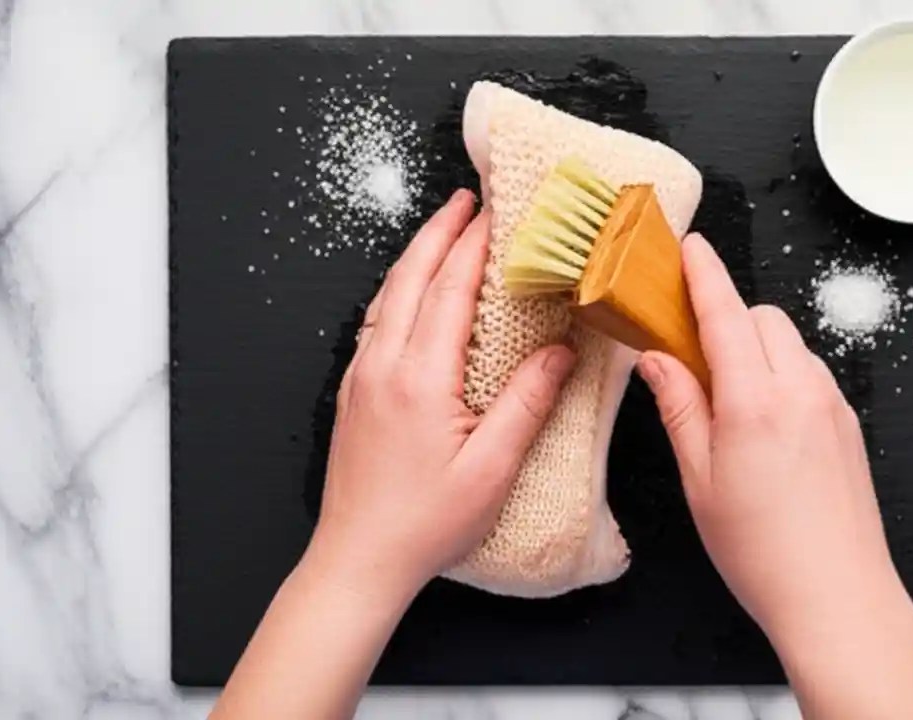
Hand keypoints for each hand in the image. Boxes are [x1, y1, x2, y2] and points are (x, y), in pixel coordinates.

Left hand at [307, 189, 575, 597]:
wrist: (358, 560)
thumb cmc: (426, 523)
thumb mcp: (491, 468)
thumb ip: (526, 403)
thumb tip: (560, 351)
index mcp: (420, 378)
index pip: (450, 291)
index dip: (474, 246)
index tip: (496, 212)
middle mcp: (382, 367)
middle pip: (410, 278)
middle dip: (439, 232)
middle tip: (466, 200)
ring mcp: (360, 379)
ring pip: (386, 297)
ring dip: (416, 257)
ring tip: (442, 233)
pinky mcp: (352, 395)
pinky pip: (375, 323)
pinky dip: (397, 291)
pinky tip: (411, 296)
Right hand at [637, 233, 912, 718]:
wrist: (837, 595)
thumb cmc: (763, 551)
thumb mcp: (700, 480)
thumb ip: (679, 408)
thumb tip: (657, 360)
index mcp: (754, 402)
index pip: (725, 314)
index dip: (704, 274)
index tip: (691, 247)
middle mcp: (800, 391)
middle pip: (763, 317)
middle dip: (729, 318)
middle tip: (692, 352)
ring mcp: (831, 406)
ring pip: (789, 345)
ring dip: (757, 349)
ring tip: (727, 400)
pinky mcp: (848, 424)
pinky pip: (810, 375)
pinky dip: (782, 376)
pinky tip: (763, 424)